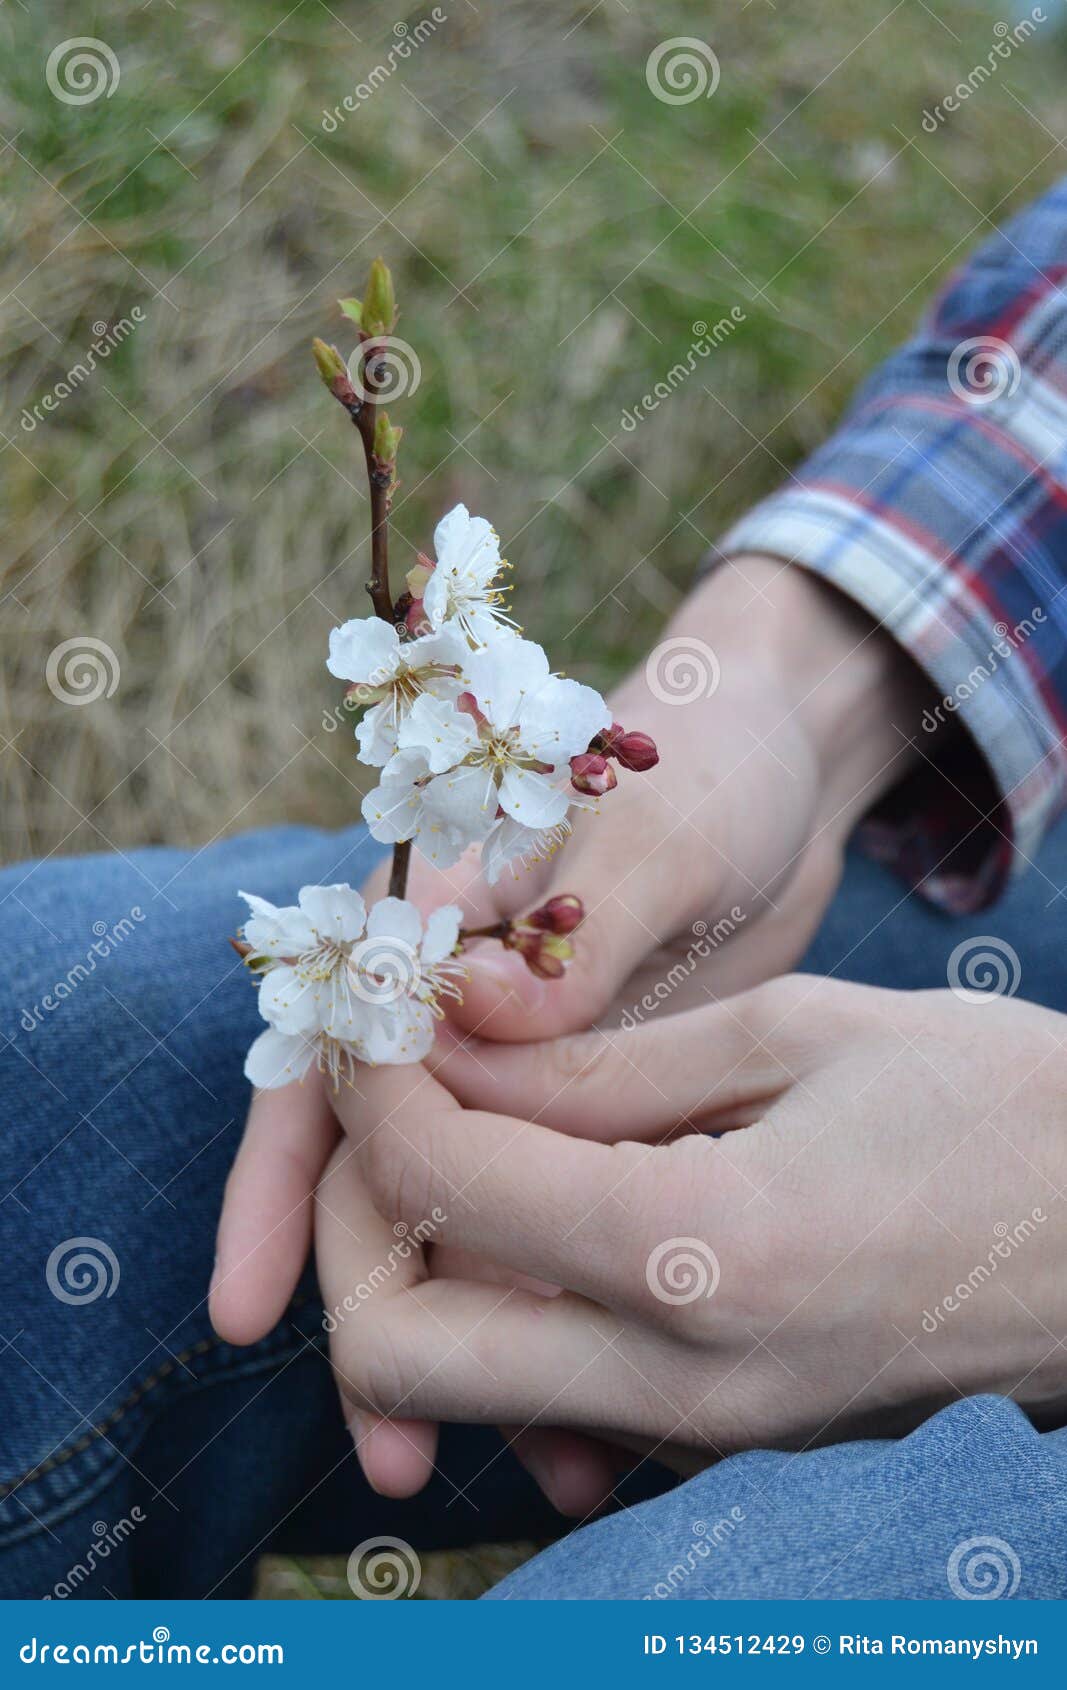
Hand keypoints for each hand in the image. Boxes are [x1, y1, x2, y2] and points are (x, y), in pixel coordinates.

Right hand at [211, 552, 928, 1490]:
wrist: (784, 777)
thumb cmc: (703, 766)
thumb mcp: (659, 831)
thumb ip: (580, 921)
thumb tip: (482, 1019)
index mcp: (428, 933)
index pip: (327, 1068)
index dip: (278, 1191)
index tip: (253, 1309)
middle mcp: (457, 1016)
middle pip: (385, 1179)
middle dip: (379, 1312)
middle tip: (395, 1447)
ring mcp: (529, 1073)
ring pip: (475, 1223)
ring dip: (485, 1341)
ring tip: (535, 1463)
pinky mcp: (599, 1112)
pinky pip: (566, 1223)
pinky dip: (576, 1306)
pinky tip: (610, 1401)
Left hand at [318, 977, 1066, 1471]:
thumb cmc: (993, 1105)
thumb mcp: (795, 1033)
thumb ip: (600, 1064)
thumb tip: (449, 1054)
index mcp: (705, 1249)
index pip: (443, 1182)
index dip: (376, 1083)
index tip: (378, 1013)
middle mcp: (685, 1382)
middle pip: (397, 1352)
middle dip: (349, 1220)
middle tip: (389, 1100)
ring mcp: (703, 1437)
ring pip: (461, 1386)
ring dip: (413, 1262)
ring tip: (459, 1129)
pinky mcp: (721, 1443)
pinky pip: (549, 1391)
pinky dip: (501, 1301)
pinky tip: (543, 1194)